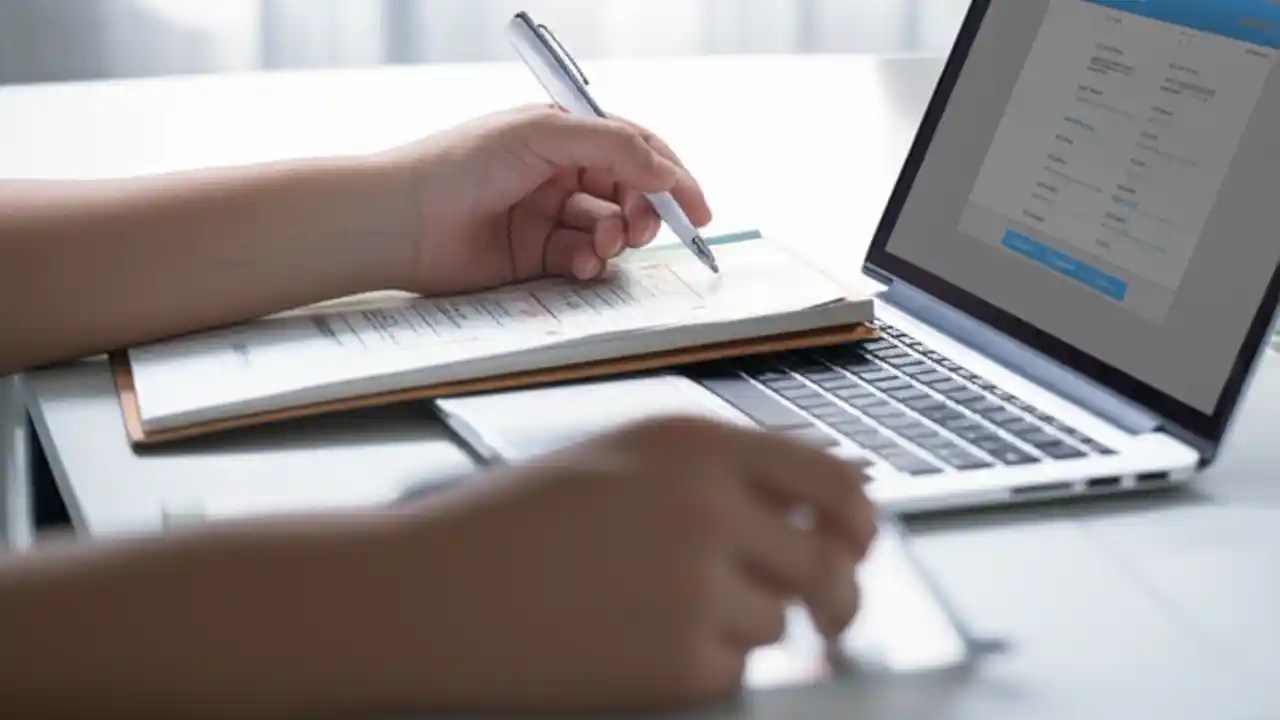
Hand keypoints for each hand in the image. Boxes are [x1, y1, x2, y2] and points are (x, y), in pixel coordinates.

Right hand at [380, 418, 875, 711]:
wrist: (432, 591)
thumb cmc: (513, 523)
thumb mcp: (621, 459)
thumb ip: (717, 471)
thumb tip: (811, 508)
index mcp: (696, 445)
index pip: (830, 478)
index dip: (859, 520)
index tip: (859, 546)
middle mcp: (710, 507)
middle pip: (827, 561)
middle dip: (837, 595)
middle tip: (831, 617)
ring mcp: (697, 585)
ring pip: (777, 622)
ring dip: (738, 624)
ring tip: (650, 611)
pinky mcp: (678, 661)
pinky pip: (732, 671)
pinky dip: (698, 666)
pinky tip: (629, 643)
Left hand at [381, 105, 712, 295]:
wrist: (403, 219)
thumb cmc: (462, 163)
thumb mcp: (544, 135)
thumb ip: (613, 147)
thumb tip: (666, 171)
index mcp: (563, 134)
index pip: (635, 149)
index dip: (670, 177)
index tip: (697, 209)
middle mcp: (559, 172)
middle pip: (629, 194)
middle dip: (645, 213)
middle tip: (643, 230)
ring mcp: (547, 215)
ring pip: (609, 230)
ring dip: (616, 239)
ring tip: (604, 246)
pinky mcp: (534, 256)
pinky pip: (582, 260)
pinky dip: (590, 263)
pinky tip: (579, 264)